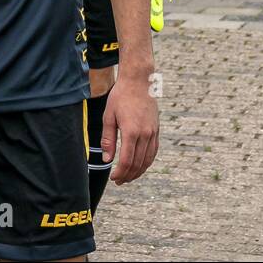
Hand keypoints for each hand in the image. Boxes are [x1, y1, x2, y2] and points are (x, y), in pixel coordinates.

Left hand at [102, 69, 158, 183]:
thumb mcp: (109, 116)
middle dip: (128, 176)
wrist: (139, 81)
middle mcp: (145, 134)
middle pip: (138, 164)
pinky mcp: (156, 129)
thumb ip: (108, 139)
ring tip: (128, 177)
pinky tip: (140, 165)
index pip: (127, 161)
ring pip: (147, 160)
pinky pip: (153, 151)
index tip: (113, 178)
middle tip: (119, 181)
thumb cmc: (120, 96)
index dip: (120, 173)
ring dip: (138, 172)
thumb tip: (106, 160)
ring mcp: (153, 132)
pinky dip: (147, 162)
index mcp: (131, 131)